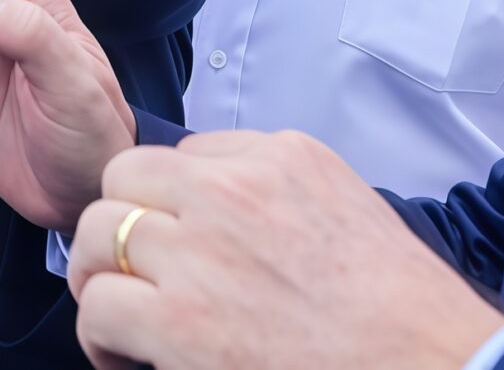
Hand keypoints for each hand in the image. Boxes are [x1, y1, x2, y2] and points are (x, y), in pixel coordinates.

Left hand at [67, 132, 502, 369]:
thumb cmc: (408, 319)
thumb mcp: (350, 212)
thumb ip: (278, 193)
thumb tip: (214, 200)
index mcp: (281, 160)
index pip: (185, 154)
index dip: (170, 203)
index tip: (176, 239)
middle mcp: (234, 192)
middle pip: (123, 179)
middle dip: (119, 225)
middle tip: (128, 271)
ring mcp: (201, 252)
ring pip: (95, 234)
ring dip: (101, 276)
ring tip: (121, 313)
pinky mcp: (179, 319)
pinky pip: (97, 305)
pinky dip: (100, 337)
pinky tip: (127, 357)